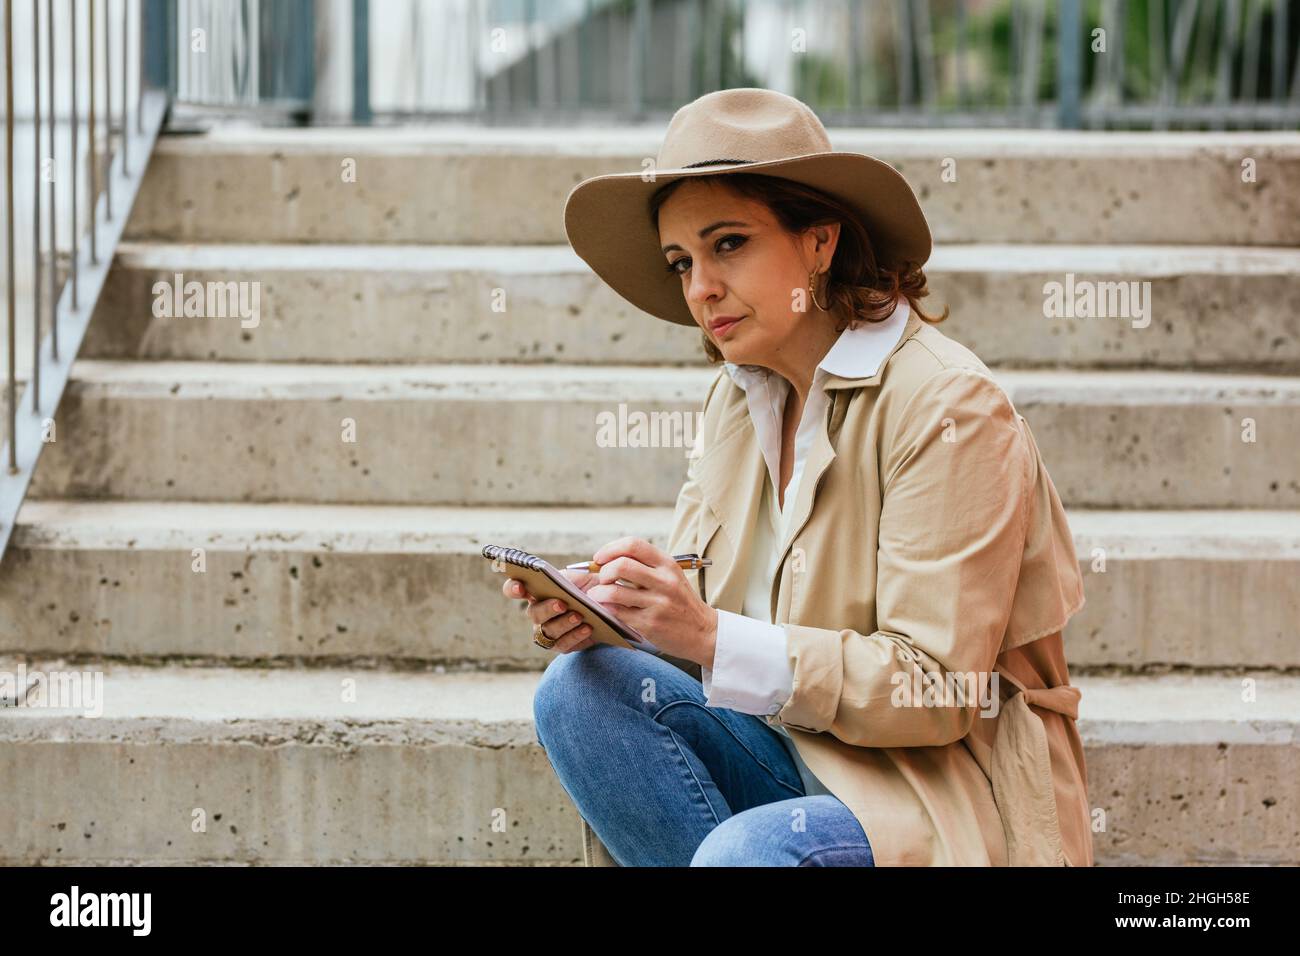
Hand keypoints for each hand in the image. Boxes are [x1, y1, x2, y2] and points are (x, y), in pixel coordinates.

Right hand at [501, 570, 598, 653]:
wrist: (606, 605)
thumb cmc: (588, 587)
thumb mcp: (579, 576)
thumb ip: (569, 577)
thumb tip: (564, 582)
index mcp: (536, 591)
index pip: (513, 589)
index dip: (512, 588)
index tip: (520, 587)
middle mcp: (537, 613)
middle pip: (533, 614)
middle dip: (547, 609)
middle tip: (562, 604)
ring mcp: (547, 631)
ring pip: (547, 631)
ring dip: (563, 624)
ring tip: (579, 616)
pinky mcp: (562, 645)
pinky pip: (563, 644)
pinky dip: (575, 636)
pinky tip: (588, 627)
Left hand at [582, 537, 718, 666]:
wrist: (703, 632)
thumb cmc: (680, 602)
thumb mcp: (670, 576)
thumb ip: (645, 567)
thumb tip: (607, 561)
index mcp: (668, 564)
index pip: (633, 545)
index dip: (610, 549)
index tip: (599, 559)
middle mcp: (664, 581)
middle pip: (621, 565)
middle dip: (604, 572)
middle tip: (602, 579)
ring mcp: (658, 603)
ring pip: (615, 591)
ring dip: (599, 593)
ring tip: (598, 595)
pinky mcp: (650, 624)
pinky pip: (618, 612)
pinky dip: (606, 608)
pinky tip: (607, 608)